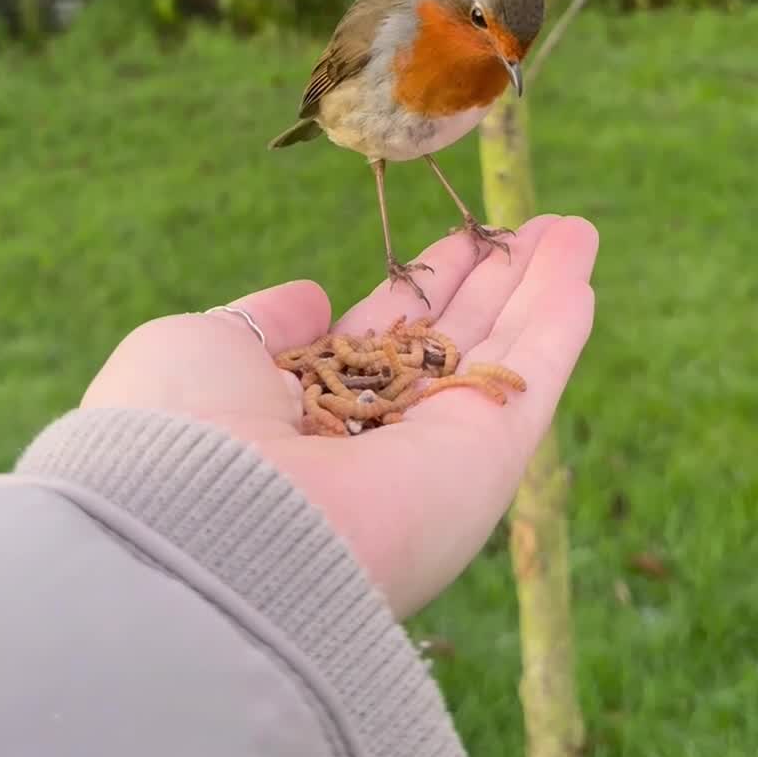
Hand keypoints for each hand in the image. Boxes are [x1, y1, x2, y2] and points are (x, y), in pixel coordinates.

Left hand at [82, 215, 596, 618]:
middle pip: (452, 346)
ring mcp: (434, 457)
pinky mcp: (484, 464)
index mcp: (302, 424)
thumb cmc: (179, 434)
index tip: (458, 243)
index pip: (379, 343)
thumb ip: (264, 323)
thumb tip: (312, 300)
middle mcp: (374, 446)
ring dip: (540, 289)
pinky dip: (557, 323)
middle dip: (493, 284)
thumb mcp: (202, 350)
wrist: (205, 531)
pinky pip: (527, 378)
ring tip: (575, 228)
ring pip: (499, 356)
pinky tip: (578, 270)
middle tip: (536, 225)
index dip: (423, 288)